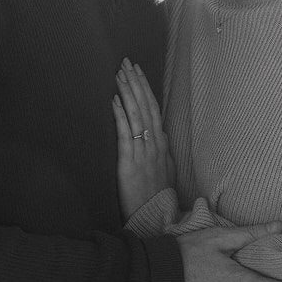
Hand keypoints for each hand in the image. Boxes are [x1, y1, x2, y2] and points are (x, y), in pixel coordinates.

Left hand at [112, 58, 174, 220]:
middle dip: (135, 82)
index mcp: (162, 143)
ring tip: (119, 74)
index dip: (145, 88)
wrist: (157, 219)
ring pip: (136, 115)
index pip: (153, 107)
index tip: (137, 70)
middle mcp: (154, 144)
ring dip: (127, 92)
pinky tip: (114, 101)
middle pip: (145, 106)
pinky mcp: (129, 163)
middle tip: (125, 62)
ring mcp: (143, 152)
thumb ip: (162, 150)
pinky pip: (125, 134)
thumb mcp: (167, 169)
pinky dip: (120, 115)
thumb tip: (159, 133)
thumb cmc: (159, 196)